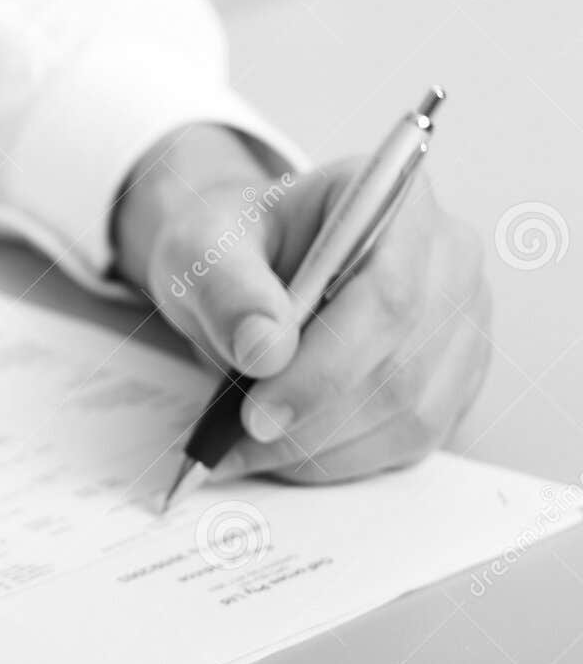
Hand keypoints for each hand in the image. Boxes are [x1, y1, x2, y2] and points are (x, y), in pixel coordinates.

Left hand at [114, 124, 491, 482]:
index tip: (256, 414)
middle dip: (314, 420)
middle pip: (404, 367)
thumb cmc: (231, 246)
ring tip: (247, 450)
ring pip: (412, 415)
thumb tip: (265, 351)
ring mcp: (460, 323)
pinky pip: (411, 440)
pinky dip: (342, 460)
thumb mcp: (203, 248)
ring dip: (324, 450)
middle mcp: (449, 260)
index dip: (326, 368)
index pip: (389, 296)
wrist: (243, 266)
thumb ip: (227, 289)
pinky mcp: (451, 378)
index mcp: (397, 203)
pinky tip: (285, 454)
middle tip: (237, 443)